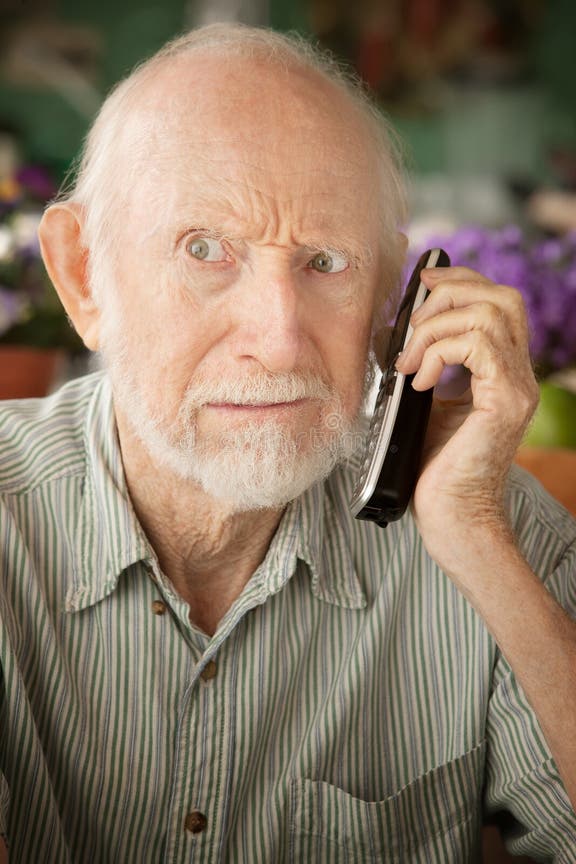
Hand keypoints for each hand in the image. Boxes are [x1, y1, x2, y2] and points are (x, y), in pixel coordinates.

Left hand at [395, 266, 538, 582]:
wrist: (450, 517)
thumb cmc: (432, 468)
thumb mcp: (424, 404)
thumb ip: (424, 365)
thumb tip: (393, 331)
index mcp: (501, 371)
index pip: (497, 301)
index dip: (461, 279)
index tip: (421, 281)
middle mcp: (517, 375)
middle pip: (502, 297)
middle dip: (450, 293)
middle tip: (411, 323)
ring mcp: (516, 388)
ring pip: (489, 314)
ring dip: (435, 328)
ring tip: (410, 363)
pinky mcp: (505, 403)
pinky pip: (478, 345)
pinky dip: (439, 352)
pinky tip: (421, 381)